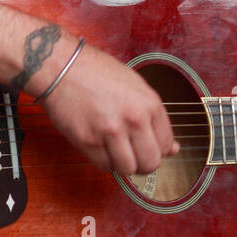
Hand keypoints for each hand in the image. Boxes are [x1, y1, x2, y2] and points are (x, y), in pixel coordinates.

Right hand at [37, 41, 179, 174]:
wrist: (62, 66)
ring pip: (128, 169)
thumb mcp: (135, 87)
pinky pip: (104, 166)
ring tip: (115, 149)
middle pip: (150, 163)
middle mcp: (134, 118)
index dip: (158, 149)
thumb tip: (173, 149)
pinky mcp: (88, 141)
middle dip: (143, 163)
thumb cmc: (97, 72)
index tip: (147, 145)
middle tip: (133, 154)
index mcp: (149, 103)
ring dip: (122, 164)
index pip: (166, 144)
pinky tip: (100, 147)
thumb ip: (154, 118)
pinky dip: (104, 162)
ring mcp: (111, 131)